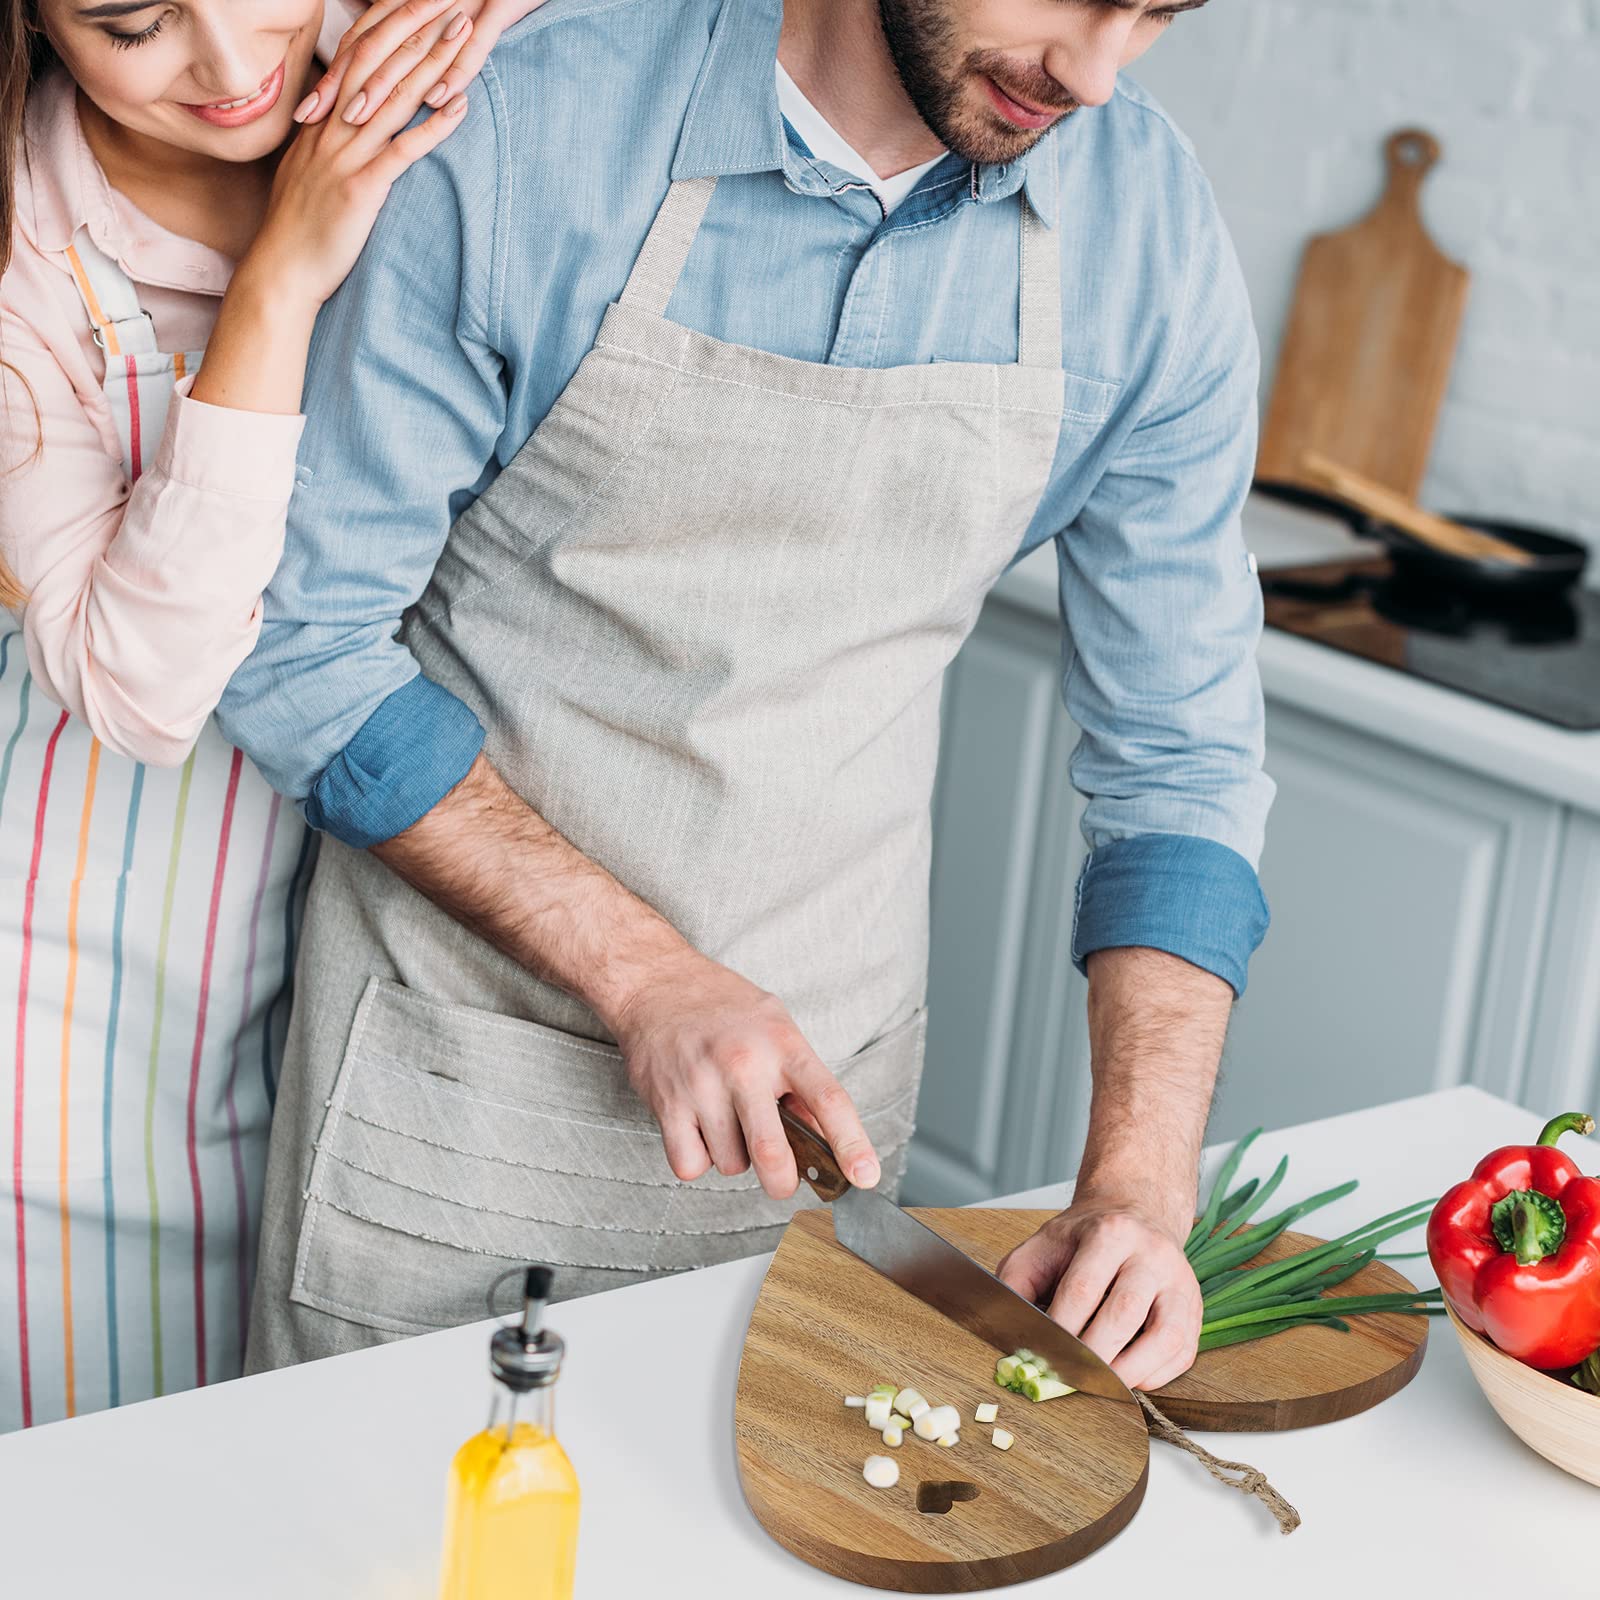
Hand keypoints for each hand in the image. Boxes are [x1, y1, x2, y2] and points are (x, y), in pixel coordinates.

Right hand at [242, 0, 473, 310]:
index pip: (358, 58)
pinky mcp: (361, 188)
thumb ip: (327, 145)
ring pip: (394, 98)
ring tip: (464, 36)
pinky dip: (434, 126)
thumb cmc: (300, 229)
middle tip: (451, 3)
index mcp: (322, 122)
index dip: (388, 27)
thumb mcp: (308, 173)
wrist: (281, 270)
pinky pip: (402, 150)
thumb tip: (345, 129)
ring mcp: (345, 156)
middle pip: (380, 65)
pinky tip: (460, 106)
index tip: (418, 5)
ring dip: (433, 63)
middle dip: (416, 29)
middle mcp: (332, 129)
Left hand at [297, 0, 551, 126]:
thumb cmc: (479, 0)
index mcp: (405, 11)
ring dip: (386, 89)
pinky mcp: (491, 17)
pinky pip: (471, 52)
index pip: (360, 47)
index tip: (307, 111)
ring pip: (413, 51)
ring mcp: (455, 14)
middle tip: (317, 121)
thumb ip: (407, 45)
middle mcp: (422, 11)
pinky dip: (455, 75)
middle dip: (346, 88)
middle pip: (377, 50)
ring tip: (361, 119)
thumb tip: (385, 78)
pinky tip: (438, 101)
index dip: (333, 78)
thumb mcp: (436, 21)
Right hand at [610, 949, 880, 1200]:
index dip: (852, 1144)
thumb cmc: (722, 1006)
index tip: (867, 1177)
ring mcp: (703, 1085)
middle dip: (782, 1182)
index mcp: (783, 1044)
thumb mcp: (776, 1024)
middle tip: (782, 1180)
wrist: (656, 983)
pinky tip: (697, 1128)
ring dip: (732, 1156)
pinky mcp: (667, 1103)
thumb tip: (820, 1131)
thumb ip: (800, 1077)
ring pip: (731, 1164)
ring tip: (725, 1120)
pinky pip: (690, 1164)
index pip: (829, 1100)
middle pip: (773, 1153)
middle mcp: (745, 1065)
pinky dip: (695, 1158)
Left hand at [996, 1189, 1202, 1390]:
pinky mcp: (1194, 1308)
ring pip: (1163, 1336)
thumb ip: (1019, 1280)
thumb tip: (1008, 1328)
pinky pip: (1181, 1351)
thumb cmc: (1084, 1238)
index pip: (1083, 1288)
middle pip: (1123, 1313)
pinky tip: (1128, 1378)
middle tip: (1067, 1377)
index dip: (1060, 1328)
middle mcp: (1151, 1254)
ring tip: (1100, 1385)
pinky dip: (1155, 1374)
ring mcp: (1180, 1281)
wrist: (1134, 1213)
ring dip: (1129, 1370)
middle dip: (1092, 1355)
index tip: (1041, 1354)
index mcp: (1110, 1232)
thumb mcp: (1044, 1243)